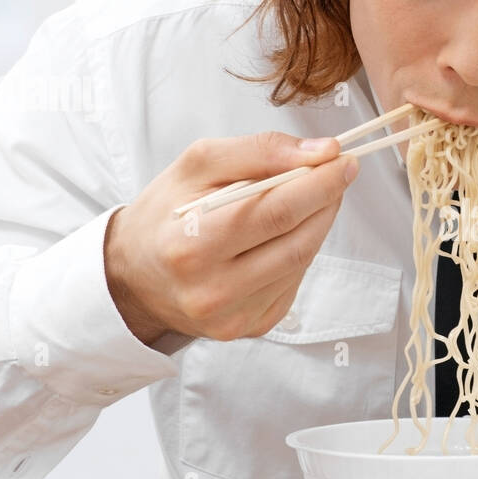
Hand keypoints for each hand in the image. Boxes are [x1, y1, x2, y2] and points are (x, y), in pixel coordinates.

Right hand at [104, 131, 358, 344]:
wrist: (135, 274)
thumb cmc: (167, 212)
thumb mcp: (198, 165)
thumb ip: (260, 150)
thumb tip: (322, 152)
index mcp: (191, 245)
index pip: (276, 211)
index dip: (319, 184)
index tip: (342, 159)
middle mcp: (212, 291)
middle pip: (296, 241)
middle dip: (326, 201)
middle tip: (337, 172)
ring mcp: (233, 317)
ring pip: (301, 263)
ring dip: (317, 225)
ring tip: (313, 199)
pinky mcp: (249, 328)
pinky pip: (292, 283)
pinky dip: (299, 253)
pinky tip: (285, 235)